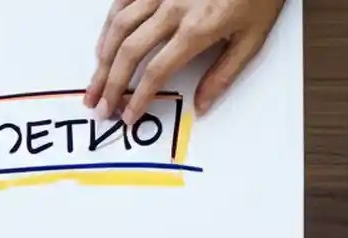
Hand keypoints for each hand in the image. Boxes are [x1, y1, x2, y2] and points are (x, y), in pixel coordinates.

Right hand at [84, 0, 285, 122]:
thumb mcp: (253, 36)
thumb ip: (224, 73)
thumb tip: (202, 105)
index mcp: (198, 27)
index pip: (157, 70)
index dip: (138, 97)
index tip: (128, 115)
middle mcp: (172, 8)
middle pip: (129, 51)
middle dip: (110, 83)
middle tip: (100, 107)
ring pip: (119, 26)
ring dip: (102, 59)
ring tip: (94, 83)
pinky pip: (121, 2)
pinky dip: (108, 25)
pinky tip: (103, 45)